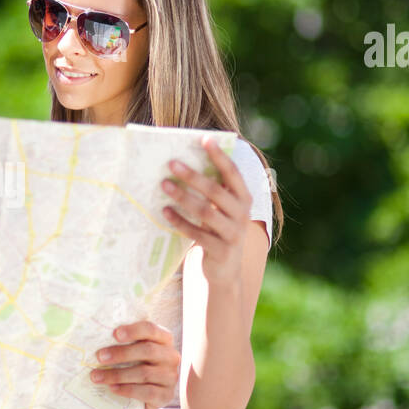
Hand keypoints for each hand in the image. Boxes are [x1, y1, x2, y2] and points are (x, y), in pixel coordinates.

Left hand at [89, 320, 180, 408]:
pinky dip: (127, 390)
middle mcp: (170, 356)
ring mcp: (170, 377)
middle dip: (121, 353)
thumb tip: (97, 337)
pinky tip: (112, 388)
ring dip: (117, 374)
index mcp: (163, 339)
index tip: (115, 334)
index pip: (151, 329)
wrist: (149, 395)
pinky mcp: (166, 395)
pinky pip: (146, 392)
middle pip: (148, 350)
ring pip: (144, 373)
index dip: (133, 330)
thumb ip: (124, 342)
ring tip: (97, 376)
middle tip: (100, 357)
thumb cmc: (137, 365)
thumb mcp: (134, 351)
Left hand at [161, 136, 252, 286]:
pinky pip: (197, 234)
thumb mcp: (221, 209)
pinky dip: (180, 222)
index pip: (233, 173)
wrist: (226, 269)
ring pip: (206, 212)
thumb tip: (184, 160)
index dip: (219, 156)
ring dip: (183, 197)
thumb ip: (213, 189)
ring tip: (164, 185)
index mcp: (244, 198)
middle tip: (172, 164)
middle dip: (193, 176)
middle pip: (216, 192)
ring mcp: (233, 234)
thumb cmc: (218, 229)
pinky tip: (165, 212)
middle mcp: (242, 214)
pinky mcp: (220, 251)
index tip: (205, 138)